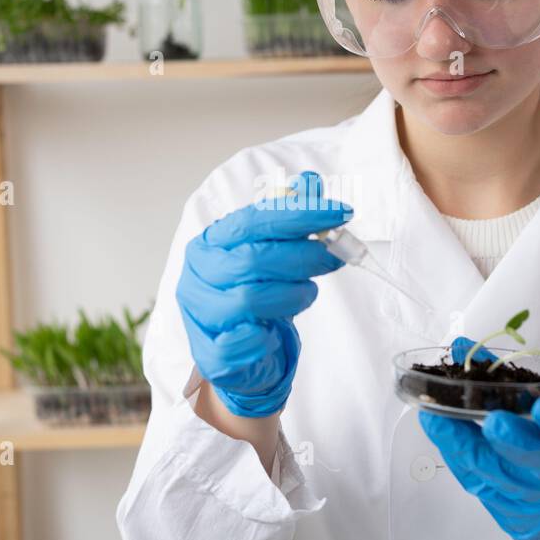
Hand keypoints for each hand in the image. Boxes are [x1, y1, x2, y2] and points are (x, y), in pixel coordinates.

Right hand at [176, 170, 350, 417]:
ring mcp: (199, 315)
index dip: (300, 215)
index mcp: (210, 243)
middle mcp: (198, 275)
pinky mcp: (209, 354)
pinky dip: (268, 337)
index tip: (341, 212)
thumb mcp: (273, 253)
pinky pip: (244, 343)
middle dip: (304, 255)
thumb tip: (307, 183)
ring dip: (293, 295)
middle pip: (253, 258)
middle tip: (335, 256)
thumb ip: (288, 219)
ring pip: (250, 299)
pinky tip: (275, 331)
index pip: (254, 220)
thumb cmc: (258, 296)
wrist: (241, 356)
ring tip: (307, 293)